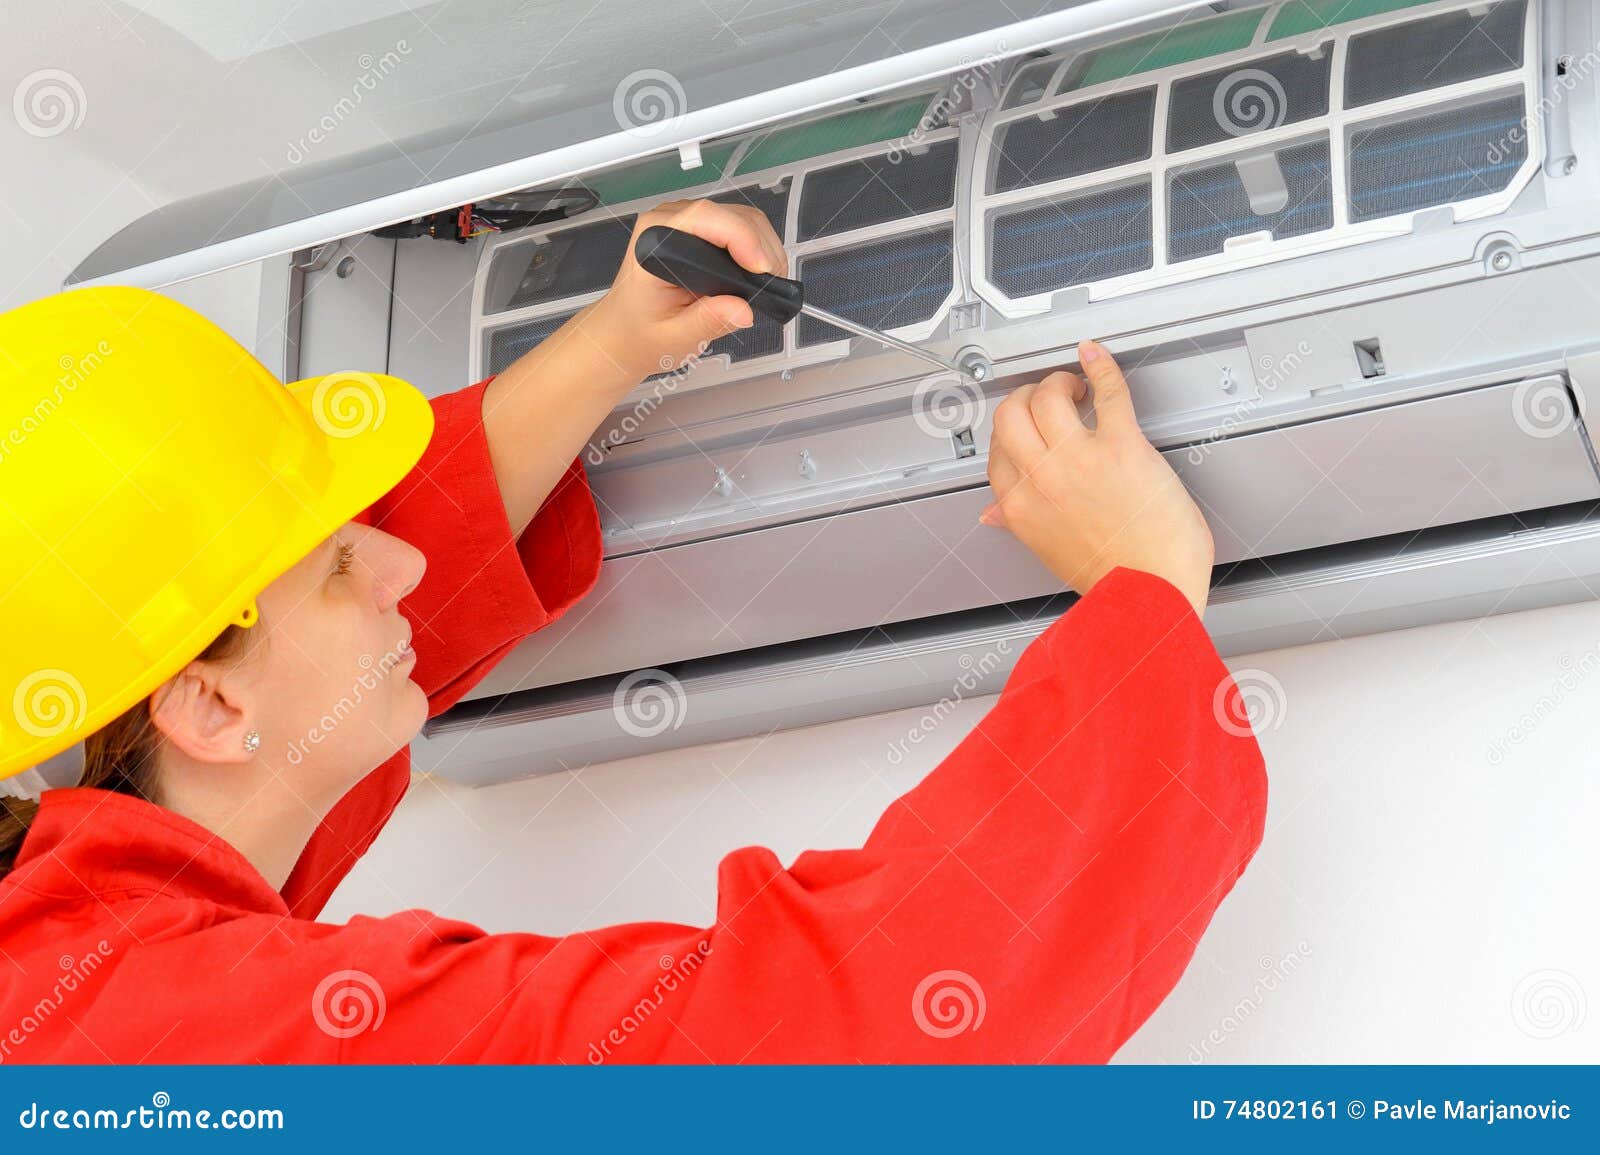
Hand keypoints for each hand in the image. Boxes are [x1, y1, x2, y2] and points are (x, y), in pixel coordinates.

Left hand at [592, 198, 788, 380]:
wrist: (626, 330)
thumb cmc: (642, 332)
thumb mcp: (673, 336)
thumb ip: (706, 321)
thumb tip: (743, 311)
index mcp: (653, 240)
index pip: (705, 218)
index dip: (742, 239)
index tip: (762, 272)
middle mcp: (669, 221)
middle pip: (732, 216)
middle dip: (761, 249)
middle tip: (772, 288)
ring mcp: (686, 221)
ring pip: (742, 218)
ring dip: (765, 249)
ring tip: (769, 285)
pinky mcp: (701, 229)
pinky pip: (740, 227)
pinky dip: (758, 249)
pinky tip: (759, 277)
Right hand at [982, 340, 1214, 615]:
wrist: (1152, 594)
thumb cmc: (1110, 577)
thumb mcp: (1048, 551)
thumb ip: (1017, 525)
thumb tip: (993, 515)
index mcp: (1019, 506)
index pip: (996, 449)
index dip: (1012, 430)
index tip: (1026, 425)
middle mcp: (1042, 478)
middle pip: (1010, 413)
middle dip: (1026, 398)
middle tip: (1046, 400)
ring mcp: (1079, 459)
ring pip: (1047, 395)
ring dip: (1060, 383)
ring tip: (1077, 389)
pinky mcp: (1121, 446)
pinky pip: (1108, 391)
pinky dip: (1101, 366)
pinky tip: (1097, 357)